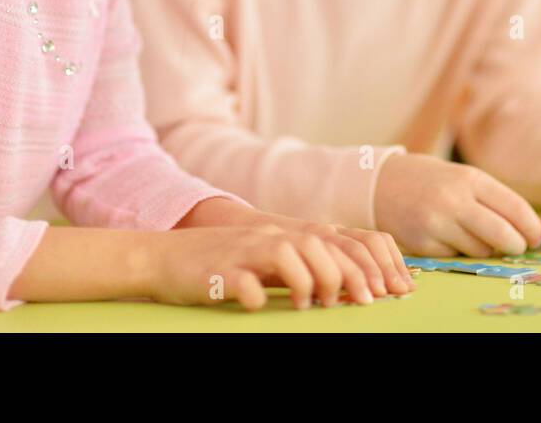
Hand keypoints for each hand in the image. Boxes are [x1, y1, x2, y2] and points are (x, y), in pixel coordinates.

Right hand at [142, 225, 378, 310]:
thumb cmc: (219, 265)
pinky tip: (260, 305)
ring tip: (308, 305)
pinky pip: (241, 281)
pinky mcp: (215, 272)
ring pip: (285, 253)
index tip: (378, 293)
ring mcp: (240, 253)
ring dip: (305, 280)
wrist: (162, 258)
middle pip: (315, 244)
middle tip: (354, 302)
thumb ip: (298, 268)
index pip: (330, 241)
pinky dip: (254, 294)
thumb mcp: (264, 262)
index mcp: (280, 236)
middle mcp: (265, 238)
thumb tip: (342, 289)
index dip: (360, 265)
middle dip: (343, 274)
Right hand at [373, 152, 540, 256]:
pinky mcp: (423, 243)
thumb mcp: (464, 178)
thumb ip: (494, 200)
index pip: (516, 208)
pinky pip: (457, 257)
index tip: (535, 236)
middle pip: (503, 235)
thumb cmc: (436, 182)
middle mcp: (454, 200)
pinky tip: (449, 236)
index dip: (532, 227)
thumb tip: (529, 231)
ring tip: (475, 235)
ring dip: (487, 249)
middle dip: (516, 246)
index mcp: (471, 179)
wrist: (384, 183)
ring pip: (481, 250)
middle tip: (517, 247)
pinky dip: (460, 251)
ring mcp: (437, 223)